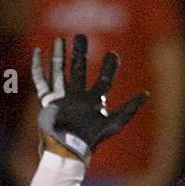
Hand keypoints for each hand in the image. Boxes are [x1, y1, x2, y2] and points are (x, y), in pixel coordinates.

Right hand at [32, 34, 148, 161]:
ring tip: (59, 39)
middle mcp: (78, 97)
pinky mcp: (48, 102)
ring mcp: (62, 99)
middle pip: (78, 69)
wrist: (68, 149)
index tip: (113, 54)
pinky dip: (38, 68)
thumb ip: (129, 109)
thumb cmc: (90, 139)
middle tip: (80, 36)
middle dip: (79, 52)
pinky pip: (41, 82)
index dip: (110, 67)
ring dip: (59, 56)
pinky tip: (37, 53)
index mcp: (94, 101)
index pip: (104, 80)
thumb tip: (147, 94)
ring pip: (59, 72)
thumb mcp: (114, 123)